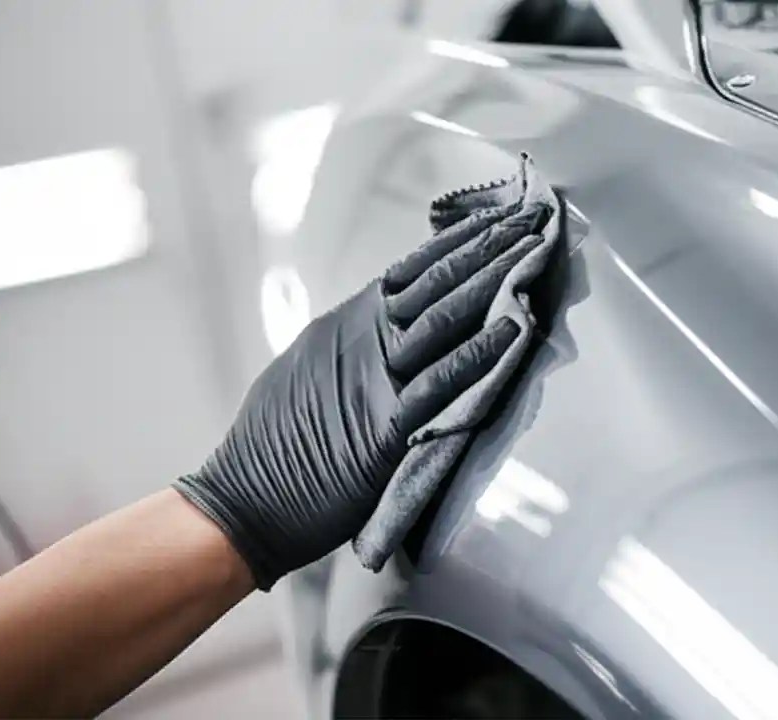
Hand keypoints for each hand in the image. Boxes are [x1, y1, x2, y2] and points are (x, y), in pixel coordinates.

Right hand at [175, 206, 545, 588]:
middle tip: (532, 218)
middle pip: (436, 283)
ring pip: (442, 319)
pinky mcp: (386, 429)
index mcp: (349, 325)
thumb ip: (354, 341)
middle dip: (488, 249)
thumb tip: (392, 317)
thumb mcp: (311, 368)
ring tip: (533, 253)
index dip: (459, 241)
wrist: (245, 502)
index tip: (499, 216)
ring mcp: (375, 380)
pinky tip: (511, 330)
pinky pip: (440, 383)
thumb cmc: (274, 445)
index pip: (414, 270)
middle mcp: (364, 341)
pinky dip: (477, 355)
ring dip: (492, 285)